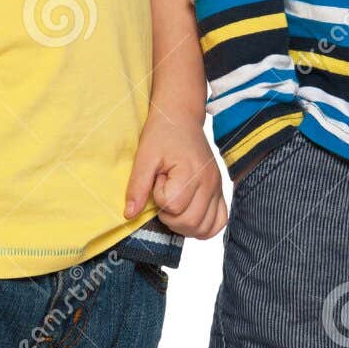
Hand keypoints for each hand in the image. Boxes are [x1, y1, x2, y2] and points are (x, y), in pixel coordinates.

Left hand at [124, 111, 226, 239]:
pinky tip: (188, 214)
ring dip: (184, 224)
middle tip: (162, 195)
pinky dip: (203, 226)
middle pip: (190, 222)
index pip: (173, 206)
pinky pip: (219, 222)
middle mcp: (209, 182)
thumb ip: (137, 187)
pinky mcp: (218, 191)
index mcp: (191, 171)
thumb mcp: (144, 156)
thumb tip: (129, 214)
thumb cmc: (162, 134)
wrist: (181, 118)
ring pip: (204, 228)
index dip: (159, 197)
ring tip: (174, 205)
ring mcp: (217, 188)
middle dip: (169, 217)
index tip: (157, 179)